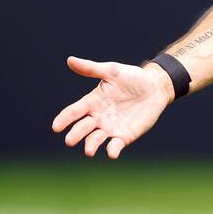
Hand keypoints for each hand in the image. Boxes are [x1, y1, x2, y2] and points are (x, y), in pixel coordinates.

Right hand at [51, 56, 174, 157]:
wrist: (156, 87)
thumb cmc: (132, 77)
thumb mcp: (112, 71)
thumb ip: (92, 69)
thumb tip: (69, 60)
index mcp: (92, 102)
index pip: (74, 111)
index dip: (64, 119)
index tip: (56, 127)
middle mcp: (98, 117)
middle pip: (83, 127)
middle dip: (76, 134)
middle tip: (69, 141)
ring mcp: (110, 127)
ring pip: (96, 139)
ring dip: (91, 145)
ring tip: (89, 151)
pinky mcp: (125, 135)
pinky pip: (116, 145)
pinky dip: (113, 150)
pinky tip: (112, 153)